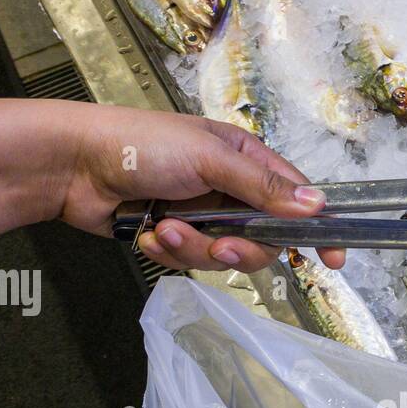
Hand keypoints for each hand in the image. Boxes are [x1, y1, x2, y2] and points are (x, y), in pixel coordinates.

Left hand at [52, 102, 344, 273]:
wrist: (73, 165)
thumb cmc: (140, 144)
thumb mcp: (209, 159)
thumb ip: (263, 187)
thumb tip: (316, 206)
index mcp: (245, 160)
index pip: (296, 198)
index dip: (316, 229)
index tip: (333, 259)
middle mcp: (229, 190)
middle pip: (263, 240)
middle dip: (240, 248)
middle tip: (220, 244)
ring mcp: (201, 216)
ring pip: (224, 257)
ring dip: (193, 249)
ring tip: (163, 229)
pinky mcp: (174, 238)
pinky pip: (189, 263)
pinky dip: (168, 253)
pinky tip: (146, 233)